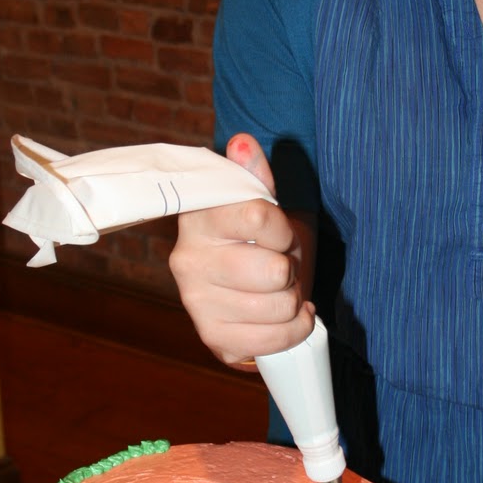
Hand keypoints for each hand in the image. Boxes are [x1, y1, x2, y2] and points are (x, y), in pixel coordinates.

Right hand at [168, 133, 314, 367]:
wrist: (256, 288)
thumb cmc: (260, 241)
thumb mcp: (263, 204)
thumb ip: (254, 176)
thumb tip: (242, 142)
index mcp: (199, 219)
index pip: (257, 217)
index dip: (282, 228)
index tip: (279, 232)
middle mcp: (188, 261)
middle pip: (273, 270)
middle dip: (290, 270)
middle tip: (280, 267)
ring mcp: (197, 303)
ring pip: (279, 305)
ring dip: (293, 300)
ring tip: (280, 291)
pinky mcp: (213, 337)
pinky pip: (274, 340)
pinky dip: (293, 330)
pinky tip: (285, 317)